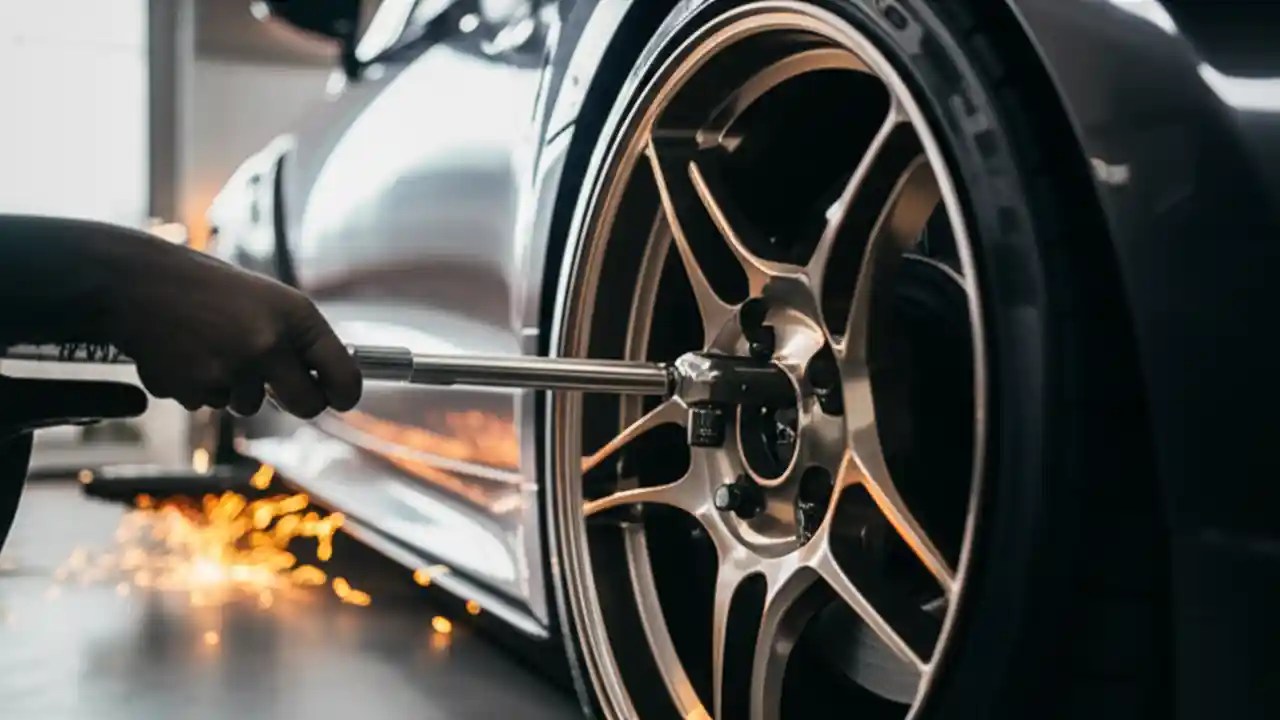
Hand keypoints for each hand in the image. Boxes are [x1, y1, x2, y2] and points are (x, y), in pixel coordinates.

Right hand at [101, 239, 361, 417]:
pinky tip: (186, 353)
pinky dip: (200, 386)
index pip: (342, 374)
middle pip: (305, 405)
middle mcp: (266, 345)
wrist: (136, 282)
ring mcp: (228, 370)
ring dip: (236, 387)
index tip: (340, 398)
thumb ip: (298, 338)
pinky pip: (209, 403)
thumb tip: (327, 383)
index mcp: (294, 317)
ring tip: (213, 346)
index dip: (345, 392)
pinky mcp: (191, 389)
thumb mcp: (268, 299)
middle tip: (282, 388)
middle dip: (297, 402)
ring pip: (249, 404)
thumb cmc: (209, 288)